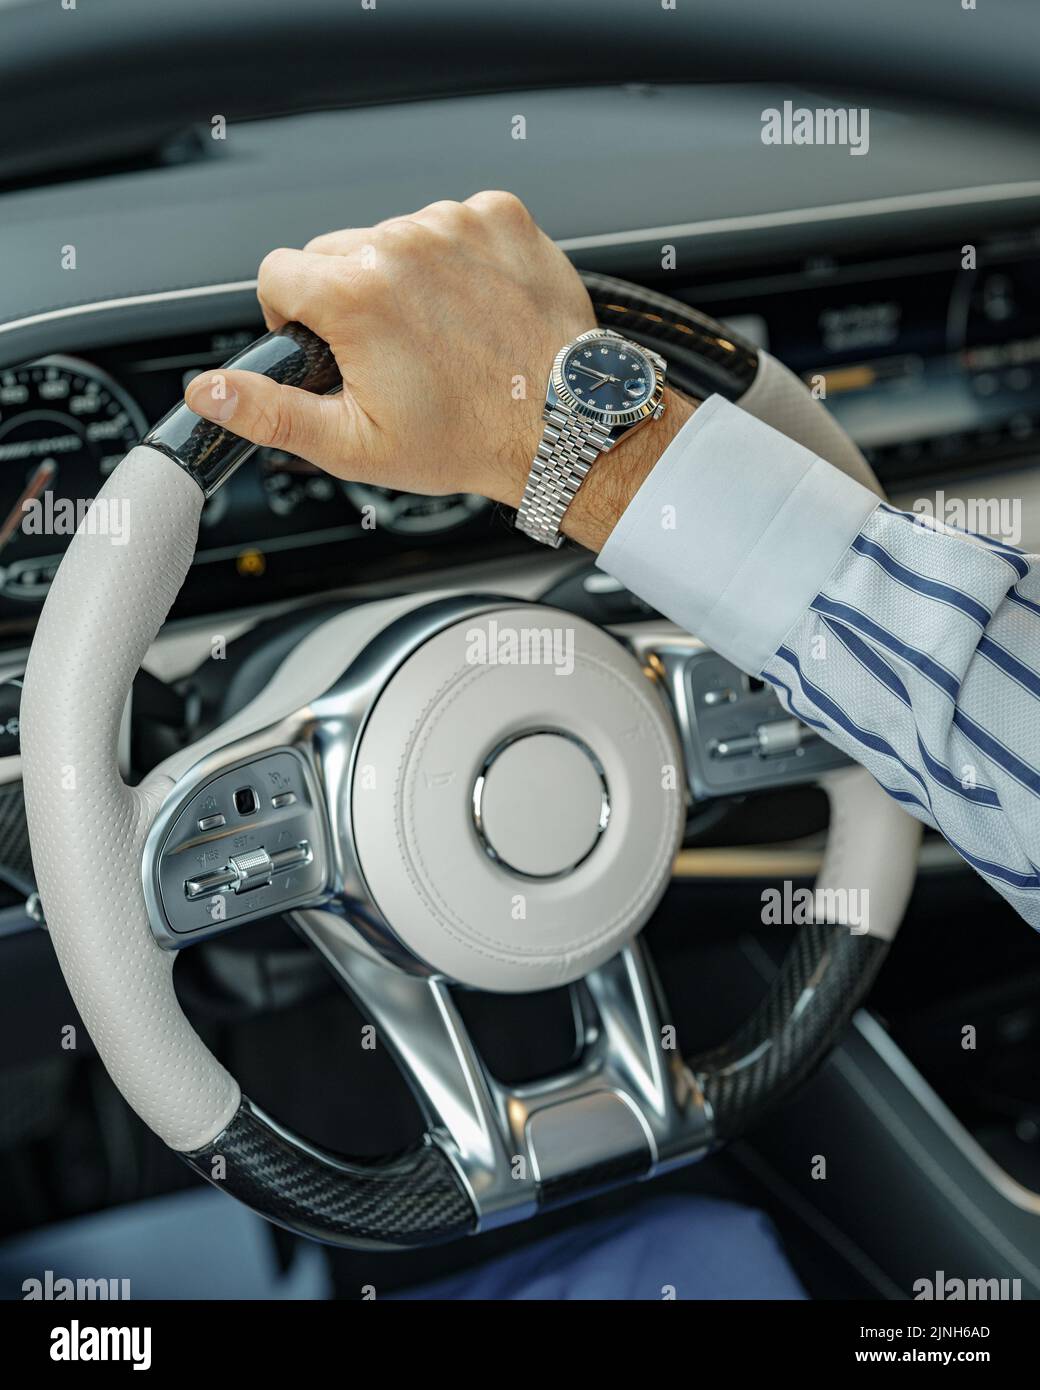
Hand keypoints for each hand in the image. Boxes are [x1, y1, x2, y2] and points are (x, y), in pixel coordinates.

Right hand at [185, 191, 691, 550]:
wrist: (562, 426)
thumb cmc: (467, 439)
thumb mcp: (353, 444)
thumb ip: (268, 411)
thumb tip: (206, 391)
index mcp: (356, 293)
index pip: (279, 272)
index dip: (292, 315)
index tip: (325, 345)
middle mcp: (402, 243)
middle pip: (335, 252)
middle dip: (350, 299)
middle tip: (392, 355)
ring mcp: (456, 223)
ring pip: (393, 236)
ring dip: (404, 278)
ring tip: (441, 336)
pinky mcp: (499, 216)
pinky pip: (450, 223)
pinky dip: (454, 259)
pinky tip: (472, 309)